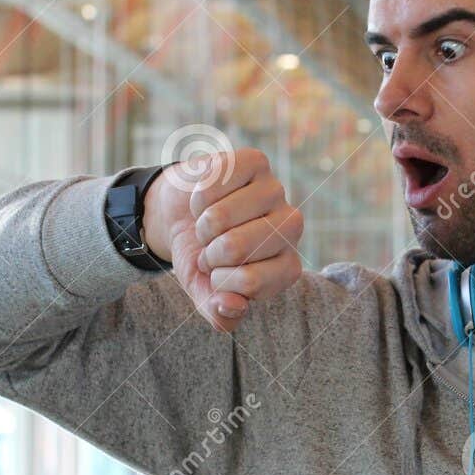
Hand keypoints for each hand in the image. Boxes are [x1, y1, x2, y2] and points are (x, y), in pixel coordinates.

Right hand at [142, 148, 304, 333]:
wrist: (183, 214)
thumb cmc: (201, 256)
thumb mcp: (205, 292)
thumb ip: (219, 312)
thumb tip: (232, 306)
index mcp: (287, 266)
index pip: (252, 282)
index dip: (220, 280)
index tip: (218, 274)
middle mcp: (291, 227)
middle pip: (237, 247)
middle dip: (209, 252)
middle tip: (211, 247)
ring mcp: (275, 191)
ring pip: (220, 216)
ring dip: (201, 225)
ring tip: (208, 224)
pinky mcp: (255, 162)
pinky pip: (212, 185)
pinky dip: (197, 196)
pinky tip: (206, 198)